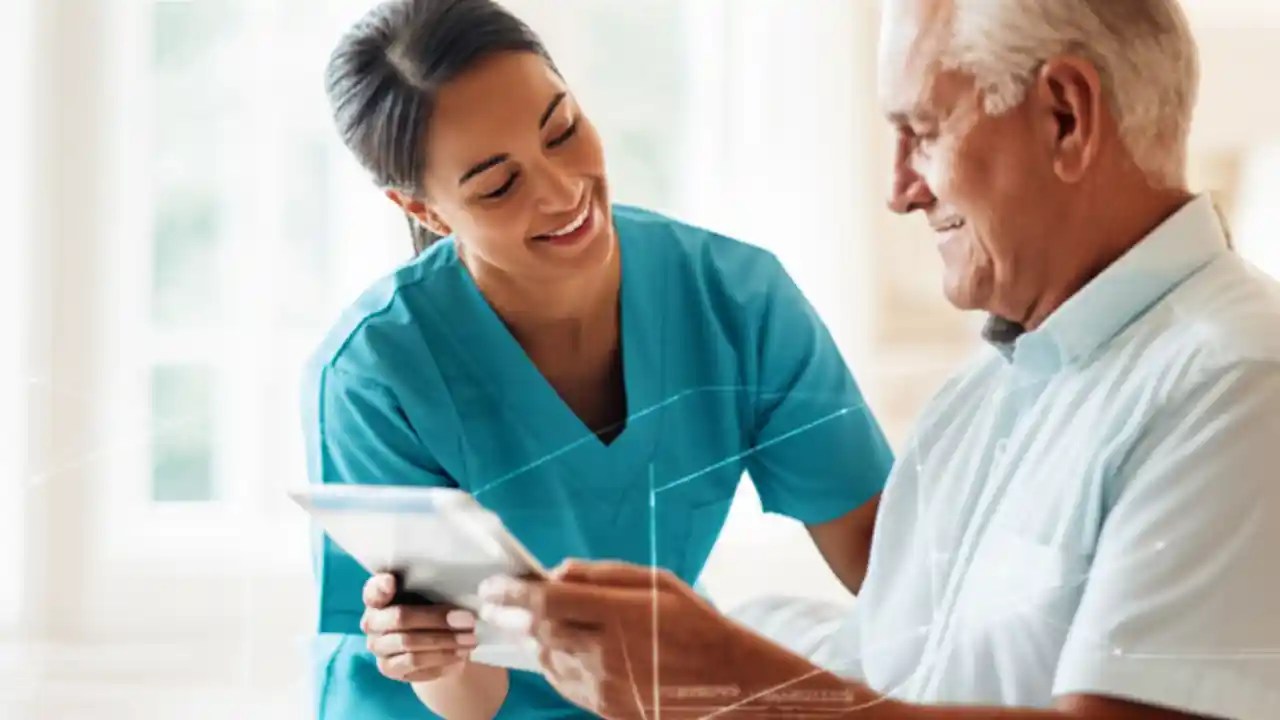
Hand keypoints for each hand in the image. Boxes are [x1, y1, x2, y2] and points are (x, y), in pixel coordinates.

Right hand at [361, 573, 478, 683]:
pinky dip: (440, 661)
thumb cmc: (432, 608)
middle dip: (437, 620)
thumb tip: (457, 588)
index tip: (392, 582)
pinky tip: (460, 657)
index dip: (380, 586)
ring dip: (444, 643)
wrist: (434, 642)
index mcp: (378, 596)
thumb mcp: (432, 592)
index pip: (373, 590)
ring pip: (409, 645)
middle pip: (400, 618)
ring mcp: (378, 647)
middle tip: (468, 621)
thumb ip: (432, 587)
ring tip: (470, 640)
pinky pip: (414, 666)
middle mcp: (371, 621)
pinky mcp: (389, 668)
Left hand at [480, 561, 843, 719]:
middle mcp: (607, 652)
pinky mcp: (605, 708)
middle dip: (512, 613)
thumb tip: (556, 573)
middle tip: (495, 601)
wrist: (727, 682)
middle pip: (540, 630)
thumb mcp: (657, 582)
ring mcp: (604, 686)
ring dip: (533, 636)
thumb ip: (602, 574)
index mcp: (621, 614)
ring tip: (531, 620)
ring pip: (547, 657)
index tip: (491, 584)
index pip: (548, 601)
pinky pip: (563, 682)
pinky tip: (556, 647)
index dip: (512, 592)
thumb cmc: (695, 622)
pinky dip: (551, 662)